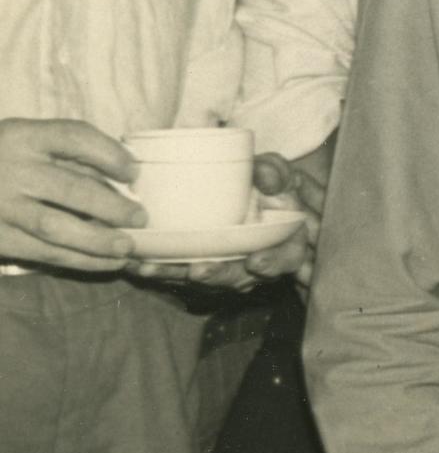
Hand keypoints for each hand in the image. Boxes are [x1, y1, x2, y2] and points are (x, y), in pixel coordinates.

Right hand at [0, 118, 139, 269]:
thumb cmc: (0, 159)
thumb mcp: (23, 140)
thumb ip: (65, 152)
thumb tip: (124, 175)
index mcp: (20, 136)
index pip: (73, 137)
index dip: (110, 153)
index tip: (133, 171)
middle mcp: (10, 169)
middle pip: (71, 188)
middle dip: (112, 206)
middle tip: (140, 217)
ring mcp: (1, 206)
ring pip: (56, 227)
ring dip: (99, 240)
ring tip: (127, 247)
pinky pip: (43, 253)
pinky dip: (80, 260)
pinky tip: (107, 263)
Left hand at [147, 152, 317, 291]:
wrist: (254, 196)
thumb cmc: (270, 186)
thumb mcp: (280, 174)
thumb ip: (274, 172)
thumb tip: (263, 176)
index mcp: (285, 241)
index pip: (287, 257)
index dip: (274, 263)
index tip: (256, 263)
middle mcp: (257, 262)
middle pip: (241, 277)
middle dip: (218, 276)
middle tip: (197, 272)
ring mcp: (228, 268)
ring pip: (205, 279)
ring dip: (177, 275)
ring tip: (150, 270)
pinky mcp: (202, 266)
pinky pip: (181, 273)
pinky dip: (159, 270)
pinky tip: (136, 265)